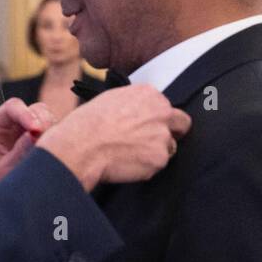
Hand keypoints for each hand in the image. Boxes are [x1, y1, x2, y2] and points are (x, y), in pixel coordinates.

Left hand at [0, 98, 55, 226]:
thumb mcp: (3, 171)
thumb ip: (19, 153)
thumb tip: (36, 136)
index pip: (13, 108)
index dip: (26, 114)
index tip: (35, 129)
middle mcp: (12, 128)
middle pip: (35, 110)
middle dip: (44, 122)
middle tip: (47, 140)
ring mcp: (28, 136)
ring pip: (49, 121)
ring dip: (53, 132)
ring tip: (51, 149)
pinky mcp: (41, 146)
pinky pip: (55, 136)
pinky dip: (58, 142)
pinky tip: (57, 154)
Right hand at [38, 85, 190, 189]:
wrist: (80, 146)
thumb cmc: (87, 124)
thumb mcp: (110, 101)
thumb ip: (132, 105)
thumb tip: (136, 113)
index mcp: (148, 94)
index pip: (166, 106)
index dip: (157, 119)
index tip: (147, 126)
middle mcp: (161, 112)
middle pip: (181, 123)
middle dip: (172, 132)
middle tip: (152, 142)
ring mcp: (162, 135)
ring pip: (169, 147)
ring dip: (154, 152)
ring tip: (128, 154)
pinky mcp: (160, 157)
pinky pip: (157, 165)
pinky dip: (145, 167)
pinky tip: (126, 163)